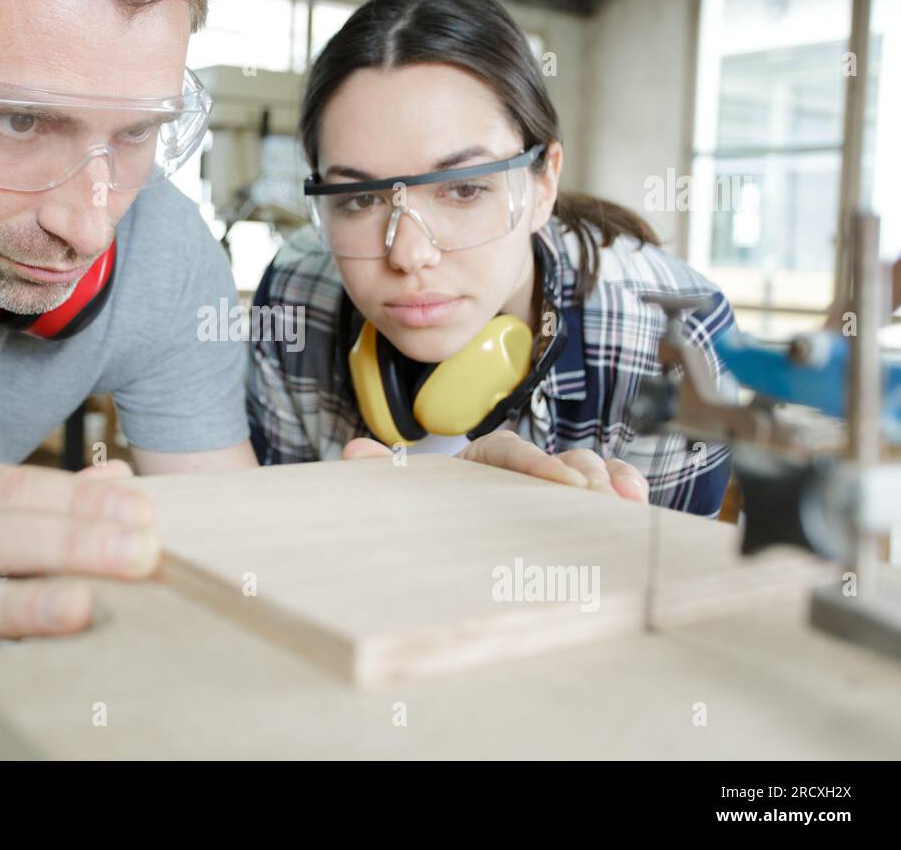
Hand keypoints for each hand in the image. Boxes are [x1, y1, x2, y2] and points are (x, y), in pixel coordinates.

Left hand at [342, 432, 649, 502]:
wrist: (437, 539)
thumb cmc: (428, 512)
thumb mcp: (405, 494)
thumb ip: (383, 474)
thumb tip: (355, 453)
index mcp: (479, 461)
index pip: (509, 450)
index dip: (536, 463)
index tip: (559, 482)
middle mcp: (520, 470)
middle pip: (558, 460)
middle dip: (582, 476)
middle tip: (596, 498)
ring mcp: (551, 490)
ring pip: (589, 472)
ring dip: (609, 483)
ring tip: (624, 504)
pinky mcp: (575, 509)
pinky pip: (607, 490)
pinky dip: (623, 491)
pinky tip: (634, 506)